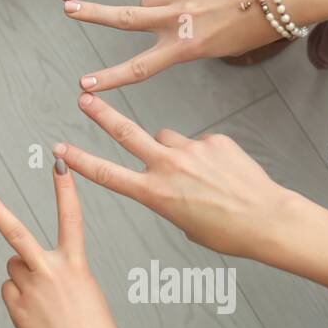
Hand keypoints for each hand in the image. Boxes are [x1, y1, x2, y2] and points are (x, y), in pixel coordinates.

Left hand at [0, 174, 123, 327]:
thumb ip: (58, 273)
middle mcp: (51, 272)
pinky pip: (9, 291)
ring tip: (43, 302)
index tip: (58, 162)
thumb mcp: (85, 293)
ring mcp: (30, 289)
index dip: (65, 188)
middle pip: (16, 233)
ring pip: (13, 266)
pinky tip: (33, 316)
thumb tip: (28, 267)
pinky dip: (17, 298)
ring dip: (21, 275)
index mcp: (76, 265)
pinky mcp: (16, 307)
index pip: (71, 217)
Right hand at [60, 93, 294, 257]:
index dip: (80, 161)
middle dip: (102, 114)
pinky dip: (206, 154)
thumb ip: (167, 195)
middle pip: (125, 133)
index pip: (107, 174)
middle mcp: (167, 167)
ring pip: (168, 138)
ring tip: (198, 173)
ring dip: (173, 150)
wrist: (267, 218)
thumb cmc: (227, 230)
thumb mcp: (184, 222)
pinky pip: (200, 142)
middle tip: (84, 97)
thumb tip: (167, 175)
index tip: (61, 149)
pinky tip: (223, 172)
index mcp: (154, 194)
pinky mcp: (214, 139)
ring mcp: (191, 150)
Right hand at [68, 0, 286, 91]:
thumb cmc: (260, 27)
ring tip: (184, 13)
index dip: (110, 78)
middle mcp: (178, 20)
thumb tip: (169, 24)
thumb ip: (190, 39)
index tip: (85, 85)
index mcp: (187, 46)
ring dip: (155, 7)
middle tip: (68, 7)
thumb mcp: (223, 48)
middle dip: (93, 13)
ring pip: (151, 0)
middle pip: (125, 16)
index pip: (140, 67)